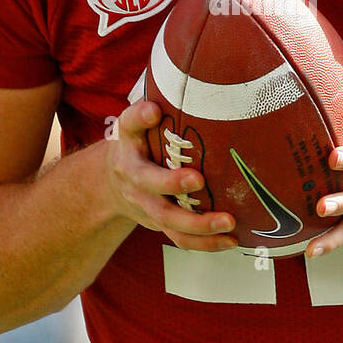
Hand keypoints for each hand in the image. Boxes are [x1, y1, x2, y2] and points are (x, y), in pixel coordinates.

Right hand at [105, 99, 236, 250]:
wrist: (112, 184)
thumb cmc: (138, 146)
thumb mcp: (137, 125)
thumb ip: (151, 112)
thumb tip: (172, 100)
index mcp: (128, 144)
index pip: (129, 126)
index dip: (140, 118)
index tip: (153, 111)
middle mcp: (133, 176)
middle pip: (149, 184)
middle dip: (172, 184)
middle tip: (198, 180)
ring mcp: (146, 205)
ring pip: (168, 220)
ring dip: (198, 225)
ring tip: (228, 223)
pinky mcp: (160, 224)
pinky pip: (180, 238)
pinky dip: (206, 243)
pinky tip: (231, 241)